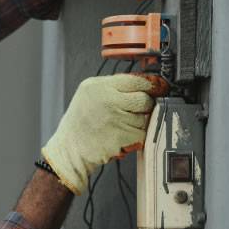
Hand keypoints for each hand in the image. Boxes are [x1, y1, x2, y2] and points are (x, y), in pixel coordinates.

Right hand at [41, 74, 154, 194]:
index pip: (136, 79)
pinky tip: (121, 136)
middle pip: (144, 99)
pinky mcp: (123, 136)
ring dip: (138, 123)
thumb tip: (145, 82)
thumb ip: (114, 86)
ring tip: (120, 126)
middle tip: (132, 112)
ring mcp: (116, 119)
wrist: (69, 149)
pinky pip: (142, 134)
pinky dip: (136, 137)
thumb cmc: (79, 123)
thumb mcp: (89, 93)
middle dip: (144, 106)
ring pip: (145, 118)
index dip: (152, 84)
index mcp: (99, 86)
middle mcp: (108, 100)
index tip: (159, 87)